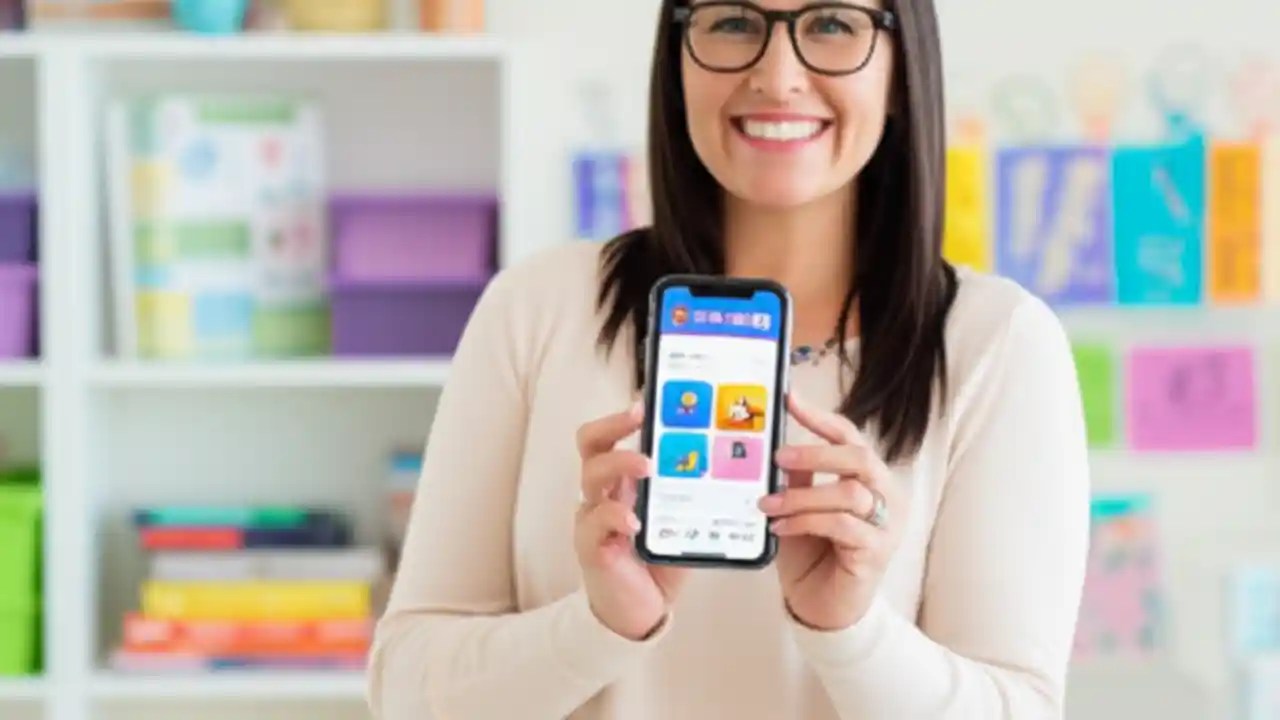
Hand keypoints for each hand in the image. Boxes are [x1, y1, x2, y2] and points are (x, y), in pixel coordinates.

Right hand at [574, 402, 688, 640]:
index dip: (622, 416)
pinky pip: (595, 523)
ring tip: (646, 466)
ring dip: (619, 464)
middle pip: (590, 444)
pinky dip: (615, 517)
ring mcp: (593, 518)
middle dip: (613, 425)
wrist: (641, 610)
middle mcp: (602, 493)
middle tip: (640, 418)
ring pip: (590, 477)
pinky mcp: (592, 548)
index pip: (610, 435)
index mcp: (622, 481)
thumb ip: (695, 493)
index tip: (648, 401)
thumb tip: (742, 463)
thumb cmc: (660, 559)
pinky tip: (635, 522)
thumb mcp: (681, 518)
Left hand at [758, 393, 905, 631]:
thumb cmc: (813, 555)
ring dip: (803, 495)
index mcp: (869, 479)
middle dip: (817, 452)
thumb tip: (778, 444)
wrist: (822, 608)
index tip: (789, 400)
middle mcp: (886, 496)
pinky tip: (780, 528)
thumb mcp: (798, 507)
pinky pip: (841, 525)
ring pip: (850, 492)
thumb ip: (797, 477)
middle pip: (860, 458)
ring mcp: (886, 525)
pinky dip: (806, 521)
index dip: (820, 418)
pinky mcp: (877, 552)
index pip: (850, 438)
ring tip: (769, 504)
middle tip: (778, 455)